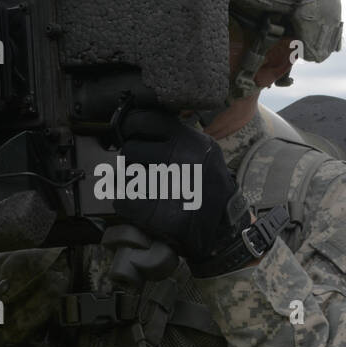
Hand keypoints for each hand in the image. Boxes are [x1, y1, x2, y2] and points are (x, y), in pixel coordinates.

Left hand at [112, 107, 251, 265]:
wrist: (223, 225)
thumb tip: (139, 123)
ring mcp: (164, 187)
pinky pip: (121, 200)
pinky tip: (138, 204)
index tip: (133, 135)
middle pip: (130, 149)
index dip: (132, 127)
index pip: (143, 121)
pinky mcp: (154, 213)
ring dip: (128, 181)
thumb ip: (177, 134)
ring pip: (123, 175)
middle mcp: (176, 160)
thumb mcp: (204, 148)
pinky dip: (125, 203)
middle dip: (132, 159)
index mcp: (188, 141)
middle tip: (142, 168)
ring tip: (144, 187)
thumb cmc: (209, 184)